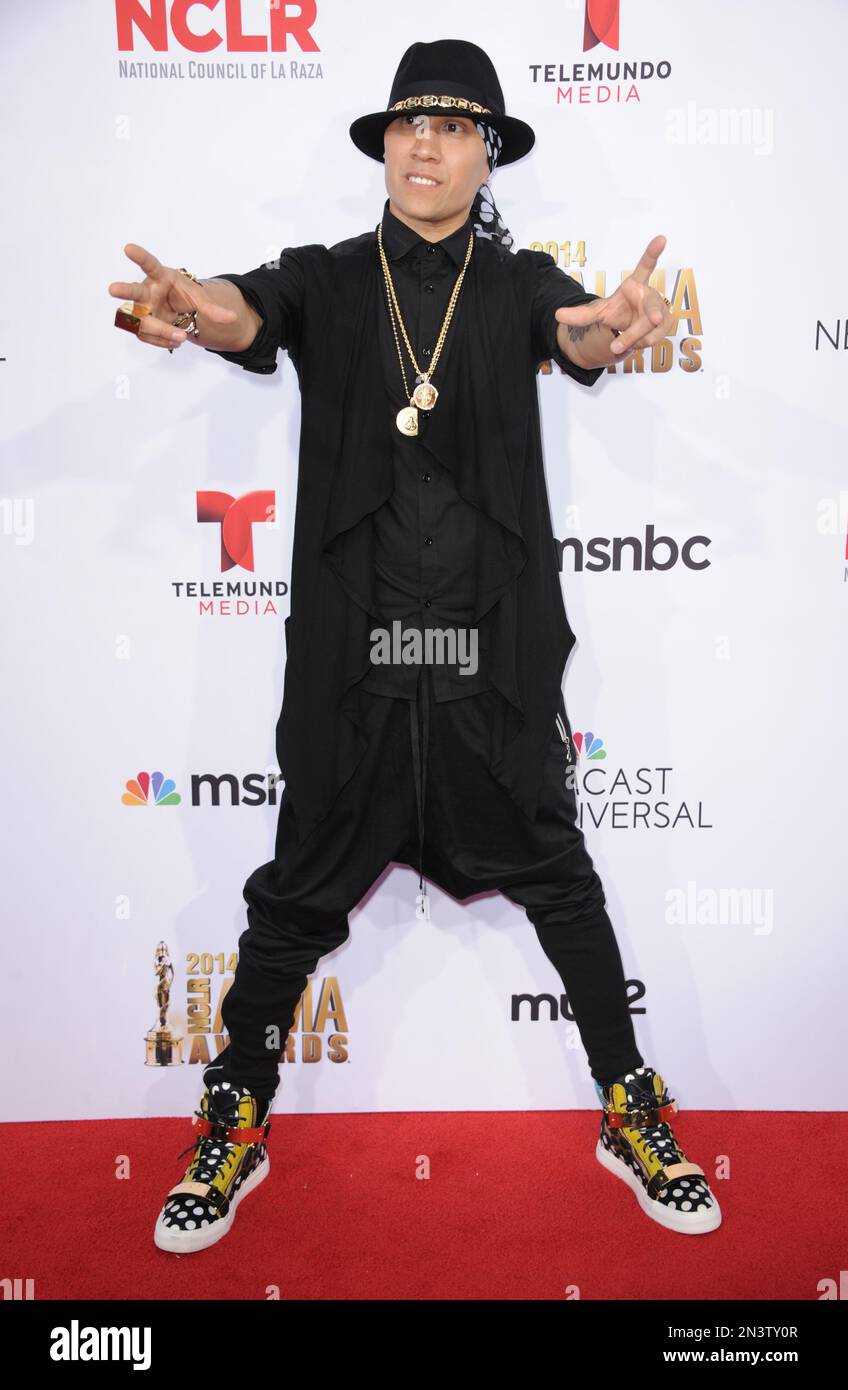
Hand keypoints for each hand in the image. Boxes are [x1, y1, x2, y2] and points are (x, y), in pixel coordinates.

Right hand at [108, 243, 238, 350]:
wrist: (176, 310)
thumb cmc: (183, 296)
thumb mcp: (200, 300)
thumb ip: (214, 309)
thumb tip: (233, 318)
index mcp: (160, 277)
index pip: (149, 264)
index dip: (139, 257)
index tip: (129, 248)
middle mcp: (145, 291)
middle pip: (133, 291)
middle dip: (123, 290)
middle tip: (113, 289)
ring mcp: (139, 309)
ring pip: (143, 322)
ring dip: (161, 332)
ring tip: (181, 337)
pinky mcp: (139, 325)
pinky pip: (147, 336)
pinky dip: (163, 341)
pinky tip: (175, 340)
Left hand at [554, 235, 673, 358]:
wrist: (626, 329)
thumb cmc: (616, 313)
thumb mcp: (597, 313)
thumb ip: (580, 314)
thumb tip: (557, 314)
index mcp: (634, 285)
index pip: (645, 266)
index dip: (653, 252)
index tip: (661, 238)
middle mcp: (650, 294)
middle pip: (650, 306)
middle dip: (652, 314)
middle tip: (654, 319)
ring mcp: (661, 308)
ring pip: (653, 325)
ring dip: (634, 337)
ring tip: (619, 343)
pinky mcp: (666, 322)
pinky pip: (657, 335)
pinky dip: (643, 343)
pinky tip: (636, 343)